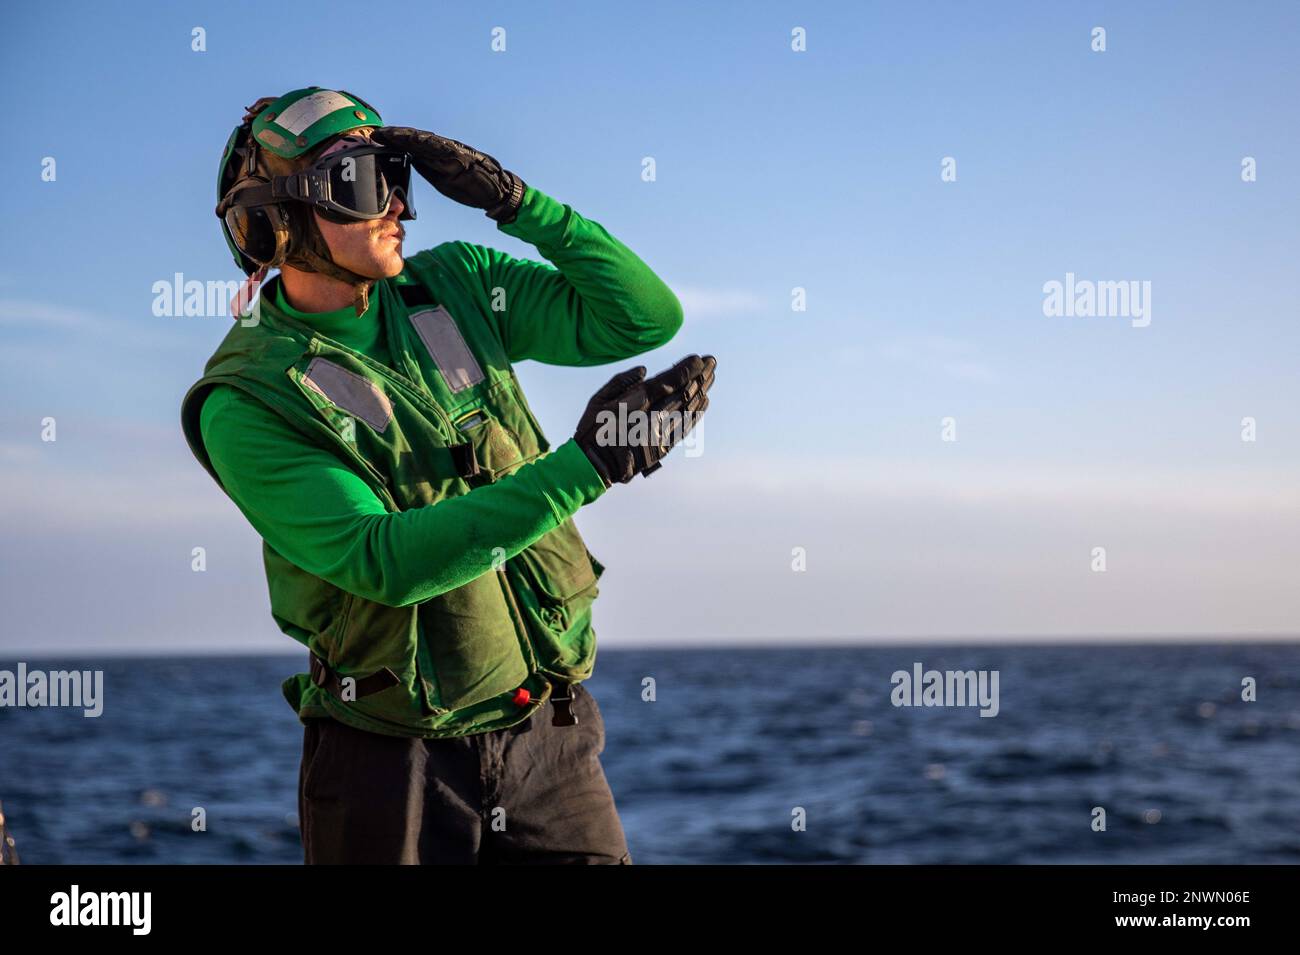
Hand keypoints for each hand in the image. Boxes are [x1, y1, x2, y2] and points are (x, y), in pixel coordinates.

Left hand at [370, 126, 524, 222]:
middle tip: (376, 132)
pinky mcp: (461, 156)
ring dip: (406, 136)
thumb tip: (408, 159)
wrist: (497, 192)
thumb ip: (427, 168)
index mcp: (438, 156)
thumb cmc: (471, 187)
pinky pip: (441, 148)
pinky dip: (426, 143)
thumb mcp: (442, 180)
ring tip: (388, 134)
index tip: (377, 139)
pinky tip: (412, 140)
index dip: (395, 141)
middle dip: (396, 135)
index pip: (412, 145)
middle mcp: (444, 150)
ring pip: (426, 140)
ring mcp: (453, 151)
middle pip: (416, 139)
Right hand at [574, 355, 715, 486]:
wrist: (594, 466)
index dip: (686, 369)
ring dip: (702, 391)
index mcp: (636, 402)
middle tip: (712, 361)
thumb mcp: (597, 400)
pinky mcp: (662, 447)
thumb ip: (621, 381)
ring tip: (712, 377)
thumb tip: (645, 370)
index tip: (699, 358)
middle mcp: (652, 417)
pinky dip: (697, 413)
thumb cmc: (592, 429)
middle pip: (683, 392)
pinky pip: (685, 427)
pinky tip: (705, 401)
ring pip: (688, 408)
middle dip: (700, 376)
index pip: (669, 381)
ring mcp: (660, 433)